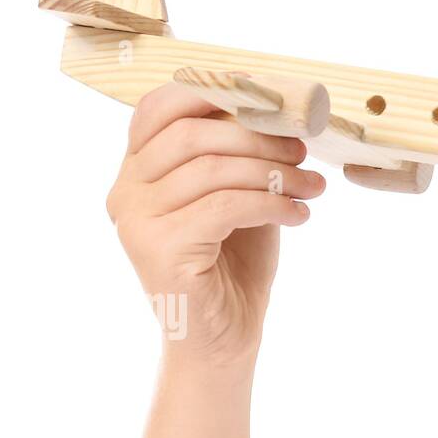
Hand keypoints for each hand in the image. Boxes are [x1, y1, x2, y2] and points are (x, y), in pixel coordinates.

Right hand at [106, 81, 326, 366]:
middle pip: (192, 134)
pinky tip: (301, 215)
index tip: (269, 105)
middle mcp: (125, 192)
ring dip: (275, 173)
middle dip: (258, 136)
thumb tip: (279, 111)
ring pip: (212, 169)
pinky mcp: (159, 249)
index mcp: (136, 171)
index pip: (158, 107)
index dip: (211, 93)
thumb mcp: (237, 198)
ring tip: (312, 187)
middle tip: (304, 151)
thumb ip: (240, 157)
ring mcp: (136, 221)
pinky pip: (225, 207)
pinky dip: (272, 204)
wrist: (222, 344)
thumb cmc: (232, 270)